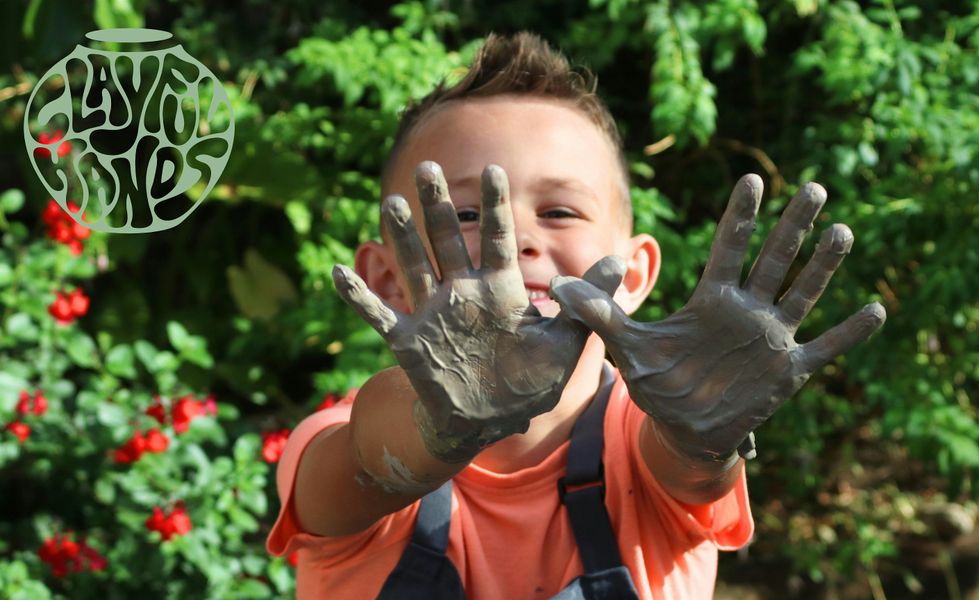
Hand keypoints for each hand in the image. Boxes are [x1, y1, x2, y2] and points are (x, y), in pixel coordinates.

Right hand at [331, 162, 623, 462]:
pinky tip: (337, 271)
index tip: (494, 169)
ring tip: (390, 202)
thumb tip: (621, 260)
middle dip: (439, 206)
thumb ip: (589, 301)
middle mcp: (464, 295)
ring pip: (415, 266)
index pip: (497, 239)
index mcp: (501, 291)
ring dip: (401, 237)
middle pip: (449, 241)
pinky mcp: (410, 343)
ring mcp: (434, 316)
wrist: (494, 422)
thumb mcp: (568, 342)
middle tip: (427, 166)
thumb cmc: (531, 382)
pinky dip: (358, 297)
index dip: (494, 206)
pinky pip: (379, 315)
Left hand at [550, 175, 884, 461]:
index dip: (741, 216)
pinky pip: (825, 347)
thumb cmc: (658, 382)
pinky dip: (850, 333)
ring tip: (842, 231)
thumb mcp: (626, 346)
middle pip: (774, 260)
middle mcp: (747, 310)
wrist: (684, 429)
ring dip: (823, 265)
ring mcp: (772, 338)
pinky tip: (877, 310)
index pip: (729, 248)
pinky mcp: (789, 371)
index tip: (752, 180)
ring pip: (803, 293)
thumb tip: (556, 284)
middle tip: (813, 188)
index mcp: (712, 299)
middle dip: (793, 226)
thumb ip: (601, 313)